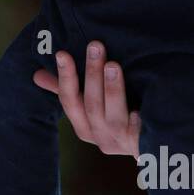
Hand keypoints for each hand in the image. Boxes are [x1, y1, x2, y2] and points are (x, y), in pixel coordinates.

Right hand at [33, 41, 140, 156]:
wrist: (157, 149)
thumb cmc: (119, 120)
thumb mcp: (91, 105)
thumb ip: (66, 89)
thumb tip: (36, 75)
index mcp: (83, 126)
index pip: (69, 100)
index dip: (64, 77)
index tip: (62, 53)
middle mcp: (98, 136)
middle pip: (91, 105)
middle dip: (91, 74)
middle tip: (95, 45)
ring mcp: (119, 143)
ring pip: (112, 117)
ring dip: (111, 90)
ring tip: (113, 65)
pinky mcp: (141, 147)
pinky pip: (138, 134)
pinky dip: (138, 121)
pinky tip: (139, 107)